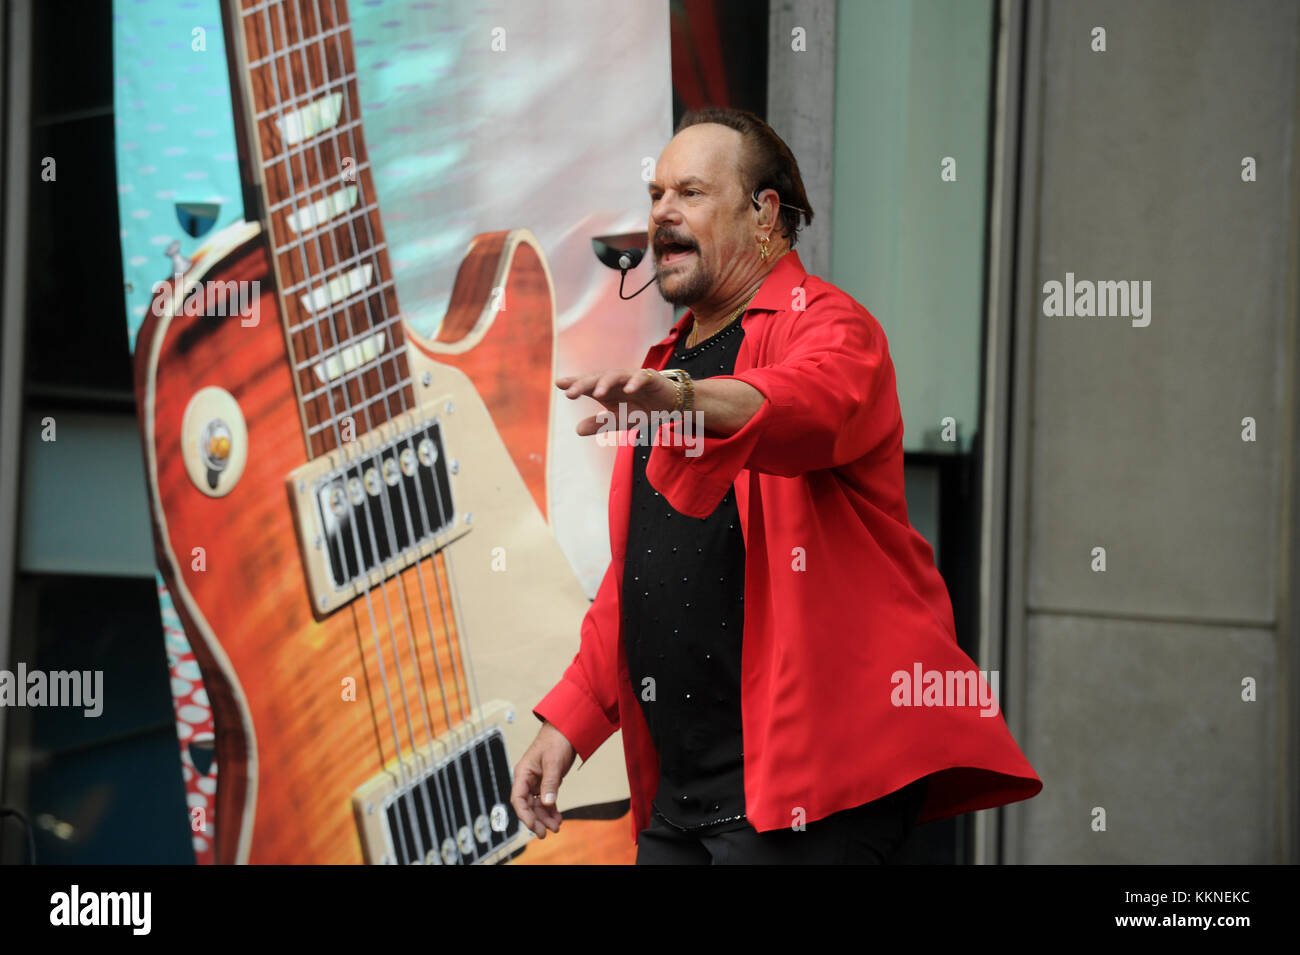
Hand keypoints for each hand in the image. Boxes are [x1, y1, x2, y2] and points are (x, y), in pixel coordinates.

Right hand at [510, 721, 577, 838]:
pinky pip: (546, 800)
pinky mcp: (546, 782)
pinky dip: (551, 810)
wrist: (566, 729)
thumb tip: (546, 804)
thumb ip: (550, 783)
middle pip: (527, 805)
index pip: (518, 798)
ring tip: (556, 828)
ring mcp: (536, 781)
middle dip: (536, 820)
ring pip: (537, 805)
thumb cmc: (556, 741)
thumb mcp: (553, 762)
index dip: (524, 814)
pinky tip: (558, 819)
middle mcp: (527, 779)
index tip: (533, 826)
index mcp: (523, 773)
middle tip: (545, 833)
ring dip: (545, 817)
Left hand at [557, 369, 677, 435]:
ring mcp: (632, 377)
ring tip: (597, 393)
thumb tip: (577, 430)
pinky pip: (640, 378)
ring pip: (616, 376)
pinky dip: (634, 383)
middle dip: (583, 384)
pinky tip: (628, 390)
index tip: (559, 384)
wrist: (669, 405)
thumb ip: (600, 424)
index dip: (574, 383)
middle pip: (597, 379)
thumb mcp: (620, 420)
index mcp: (607, 389)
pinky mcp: (649, 378)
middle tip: (570, 392)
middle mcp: (616, 380)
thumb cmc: (642, 409)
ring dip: (606, 383)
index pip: (587, 384)